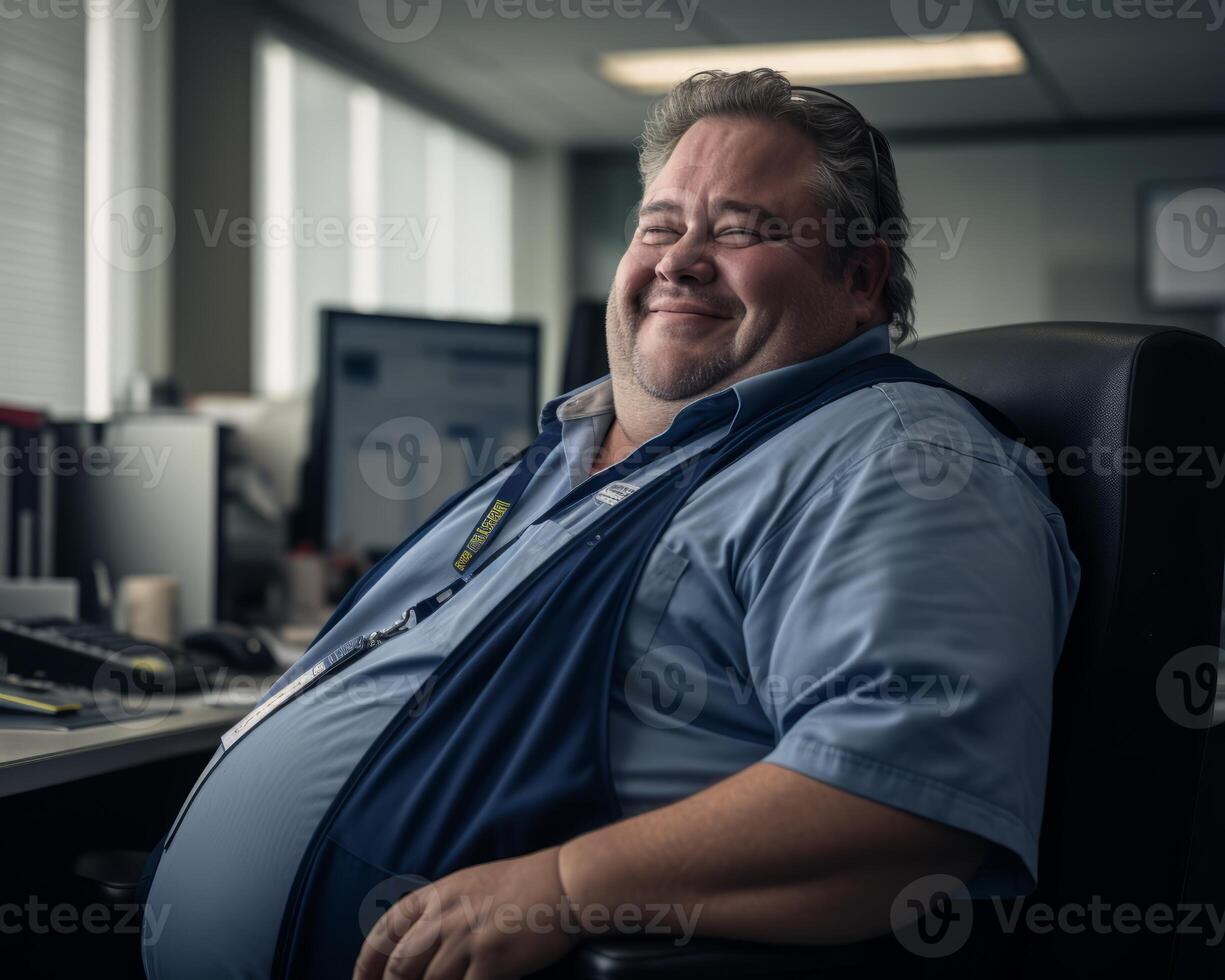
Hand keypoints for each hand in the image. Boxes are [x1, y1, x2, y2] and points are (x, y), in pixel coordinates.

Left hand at [353, 846, 582, 979]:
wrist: (563, 883)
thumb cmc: (522, 886)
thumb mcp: (470, 885)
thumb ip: (440, 911)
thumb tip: (414, 949)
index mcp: (437, 895)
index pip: (385, 931)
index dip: (366, 964)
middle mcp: (445, 915)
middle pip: (400, 966)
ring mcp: (467, 939)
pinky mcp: (491, 961)